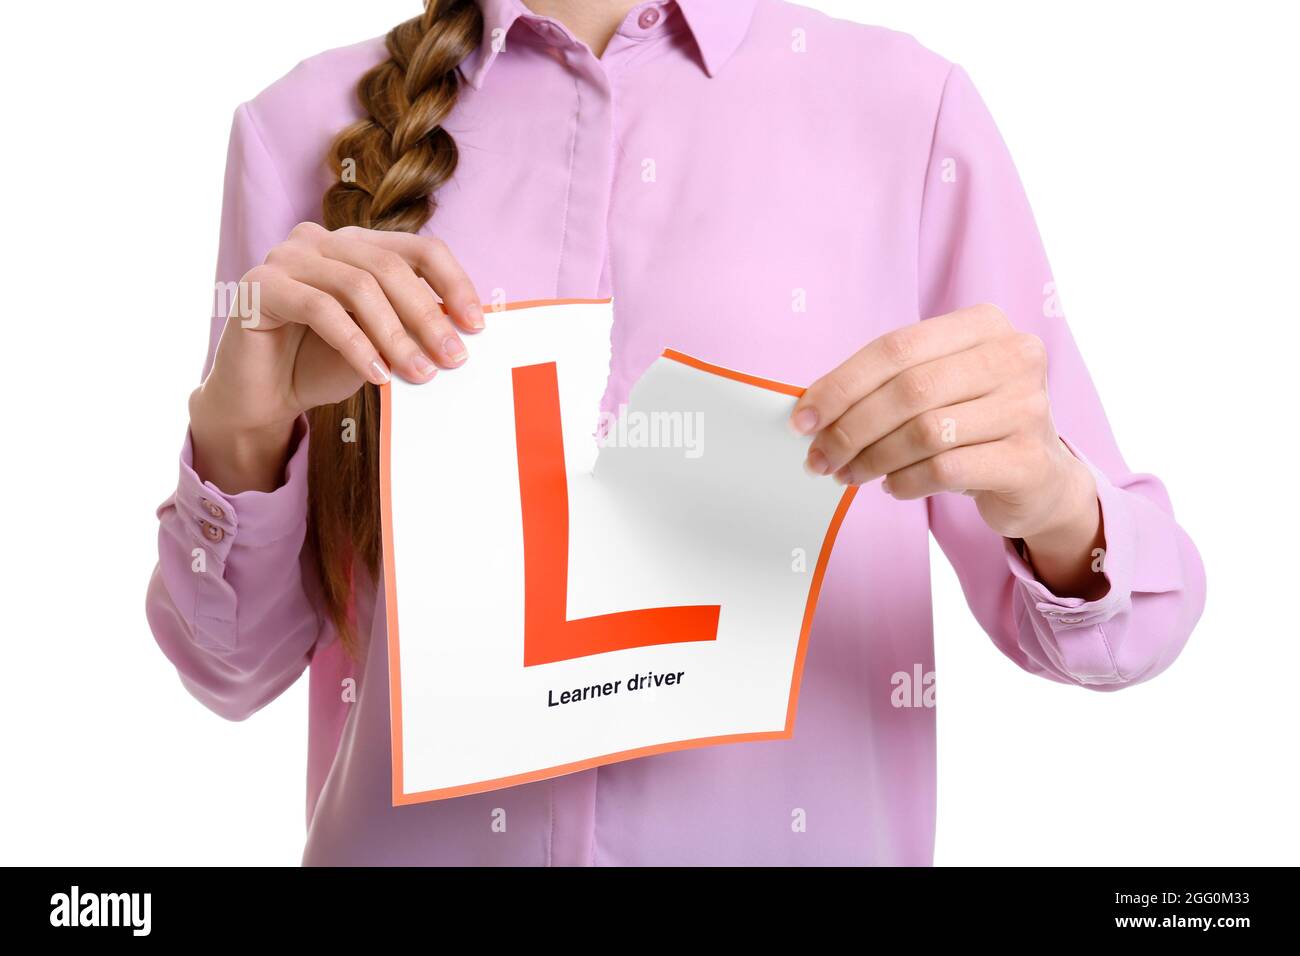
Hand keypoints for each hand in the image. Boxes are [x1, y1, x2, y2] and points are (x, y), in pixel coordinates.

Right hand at [189, 222, 481, 492]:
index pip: (419, 248)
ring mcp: (287, 257)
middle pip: (390, 266)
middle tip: (453, 358)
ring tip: (419, 373)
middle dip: (428, 315)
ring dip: (395, 335)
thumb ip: (410, 327)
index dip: (454, 283)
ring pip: (357, 286)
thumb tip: (461, 332)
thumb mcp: (379, 343)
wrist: (262, 396)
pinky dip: (356, 344)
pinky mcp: (259, 285)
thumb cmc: (322, 365)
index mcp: (357, 245)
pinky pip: (320, 309)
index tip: (477, 325)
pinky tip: (377, 376)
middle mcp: (321, 240)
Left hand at [790, 304, 1106, 598]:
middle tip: (820, 458)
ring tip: (849, 475)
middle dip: (851, 429)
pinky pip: (944, 470)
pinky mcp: (1028, 460)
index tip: (803, 419)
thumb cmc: (972, 423)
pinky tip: (892, 486)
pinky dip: (905, 481)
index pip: (895, 348)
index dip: (841, 385)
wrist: (1039, 477)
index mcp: (984, 324)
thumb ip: (885, 384)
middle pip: (908, 390)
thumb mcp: (937, 386)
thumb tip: (811, 410)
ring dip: (872, 459)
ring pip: (924, 432)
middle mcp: (1014, 356)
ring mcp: (1028, 408)